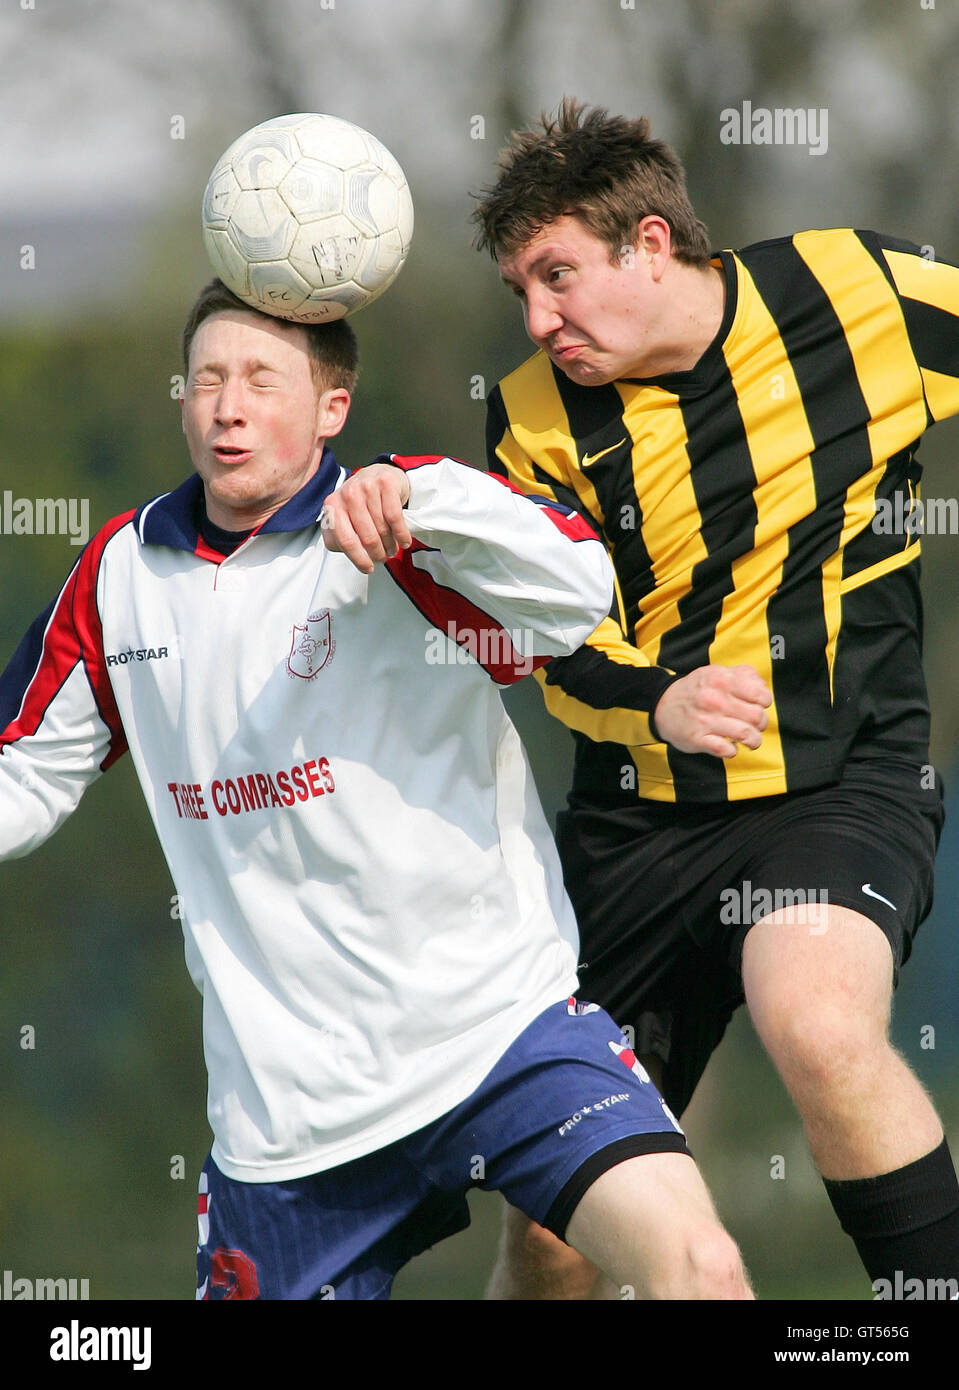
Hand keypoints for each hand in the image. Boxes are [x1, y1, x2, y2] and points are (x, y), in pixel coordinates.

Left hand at [321, 464, 411, 573]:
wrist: (378, 474)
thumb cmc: (361, 502)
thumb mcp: (345, 517)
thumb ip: (340, 537)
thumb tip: (354, 556)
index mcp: (332, 505)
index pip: (344, 540)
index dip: (358, 559)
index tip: (368, 568)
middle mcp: (348, 494)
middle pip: (366, 537)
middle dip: (377, 553)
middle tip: (383, 559)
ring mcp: (366, 486)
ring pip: (382, 528)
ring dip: (390, 545)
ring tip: (392, 549)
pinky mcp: (385, 482)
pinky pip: (395, 517)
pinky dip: (401, 533)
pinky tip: (404, 540)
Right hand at [653, 665, 771, 756]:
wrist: (662, 705)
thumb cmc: (696, 690)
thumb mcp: (716, 672)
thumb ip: (742, 674)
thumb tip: (762, 686)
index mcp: (721, 680)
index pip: (761, 695)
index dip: (765, 702)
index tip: (759, 705)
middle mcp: (714, 699)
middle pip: (757, 717)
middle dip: (761, 724)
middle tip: (755, 725)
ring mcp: (706, 720)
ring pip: (746, 735)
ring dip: (754, 741)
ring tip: (751, 740)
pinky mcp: (698, 739)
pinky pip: (726, 750)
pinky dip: (732, 751)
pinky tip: (730, 746)